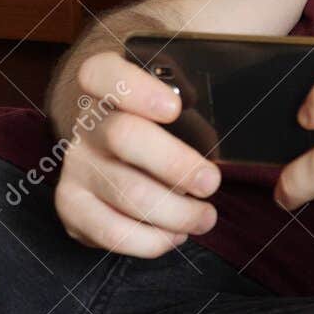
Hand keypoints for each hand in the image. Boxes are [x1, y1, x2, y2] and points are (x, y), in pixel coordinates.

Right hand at [53, 51, 220, 257]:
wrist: (111, 149)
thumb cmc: (156, 118)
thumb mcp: (171, 91)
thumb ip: (194, 88)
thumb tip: (239, 93)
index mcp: (104, 84)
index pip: (103, 73)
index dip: (136, 89)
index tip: (175, 107)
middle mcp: (87, 123)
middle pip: (124, 137)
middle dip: (176, 164)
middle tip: (211, 182)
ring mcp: (77, 166)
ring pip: (125, 192)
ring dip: (175, 212)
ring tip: (206, 216)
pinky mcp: (74, 207)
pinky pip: (112, 232)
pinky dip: (151, 240)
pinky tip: (176, 233)